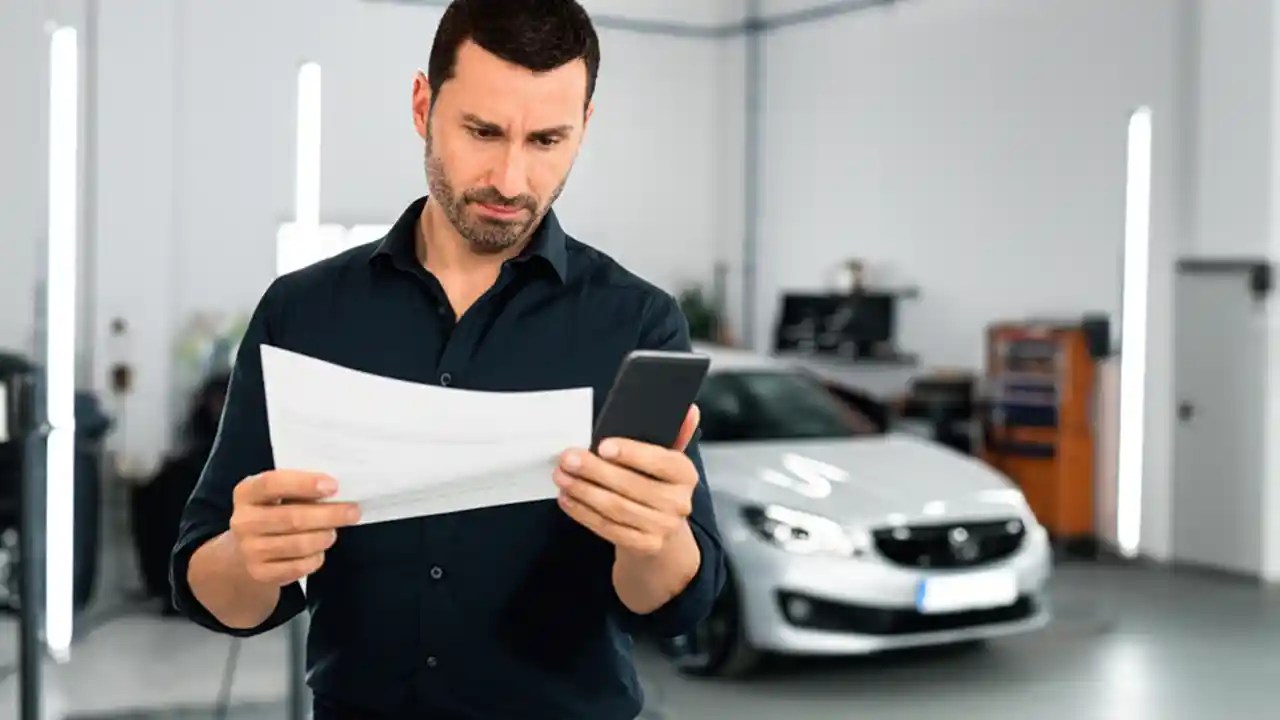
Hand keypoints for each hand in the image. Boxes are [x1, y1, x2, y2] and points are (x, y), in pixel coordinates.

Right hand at [228, 470, 361, 586]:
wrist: (246, 549)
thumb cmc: (273, 512)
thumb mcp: (279, 494)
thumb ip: (300, 489)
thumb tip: (336, 492)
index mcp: (246, 492)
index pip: (271, 484)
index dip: (304, 484)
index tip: (333, 486)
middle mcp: (243, 521)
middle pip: (292, 519)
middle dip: (328, 515)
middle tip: (353, 512)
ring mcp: (249, 550)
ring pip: (298, 545)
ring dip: (324, 537)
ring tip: (332, 532)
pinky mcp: (261, 573)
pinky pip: (299, 567)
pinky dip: (316, 557)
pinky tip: (318, 550)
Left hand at [555, 405, 700, 556]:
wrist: (662, 533)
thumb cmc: (657, 485)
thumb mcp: (666, 459)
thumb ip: (674, 434)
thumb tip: (688, 410)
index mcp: (686, 474)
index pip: (661, 462)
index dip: (632, 453)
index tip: (602, 445)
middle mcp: (679, 503)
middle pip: (632, 485)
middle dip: (595, 470)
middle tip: (568, 458)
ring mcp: (662, 528)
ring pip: (616, 507)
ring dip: (583, 491)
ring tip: (561, 476)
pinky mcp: (643, 545)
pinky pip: (608, 527)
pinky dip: (583, 512)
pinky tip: (567, 498)